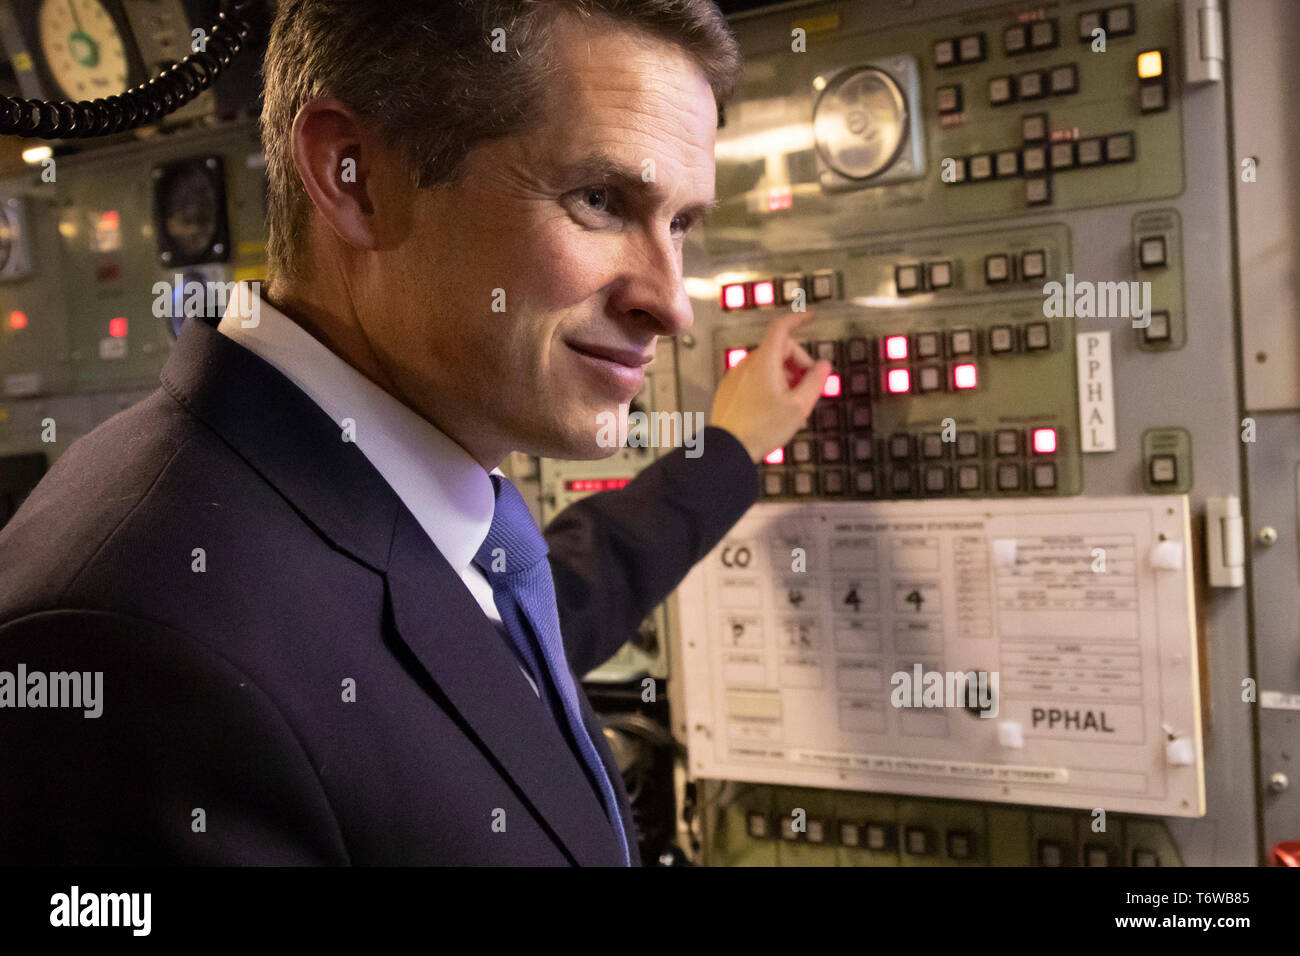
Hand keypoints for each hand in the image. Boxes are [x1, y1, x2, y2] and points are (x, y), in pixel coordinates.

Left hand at [709, 311, 830, 462]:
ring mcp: (735, 376)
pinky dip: (767, 382)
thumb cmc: (762, 429)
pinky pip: (753, 376)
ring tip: (789, 401)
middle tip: (806, 386)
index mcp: (764, 362)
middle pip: (778, 349)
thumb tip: (824, 366)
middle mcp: (747, 364)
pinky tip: (771, 406)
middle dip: (796, 362)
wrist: (728, 449)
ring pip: (766, 364)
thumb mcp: (798, 407)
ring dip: (782, 374)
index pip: (781, 328)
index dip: (797, 319)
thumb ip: (815, 382)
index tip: (809, 317)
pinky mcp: (729, 389)